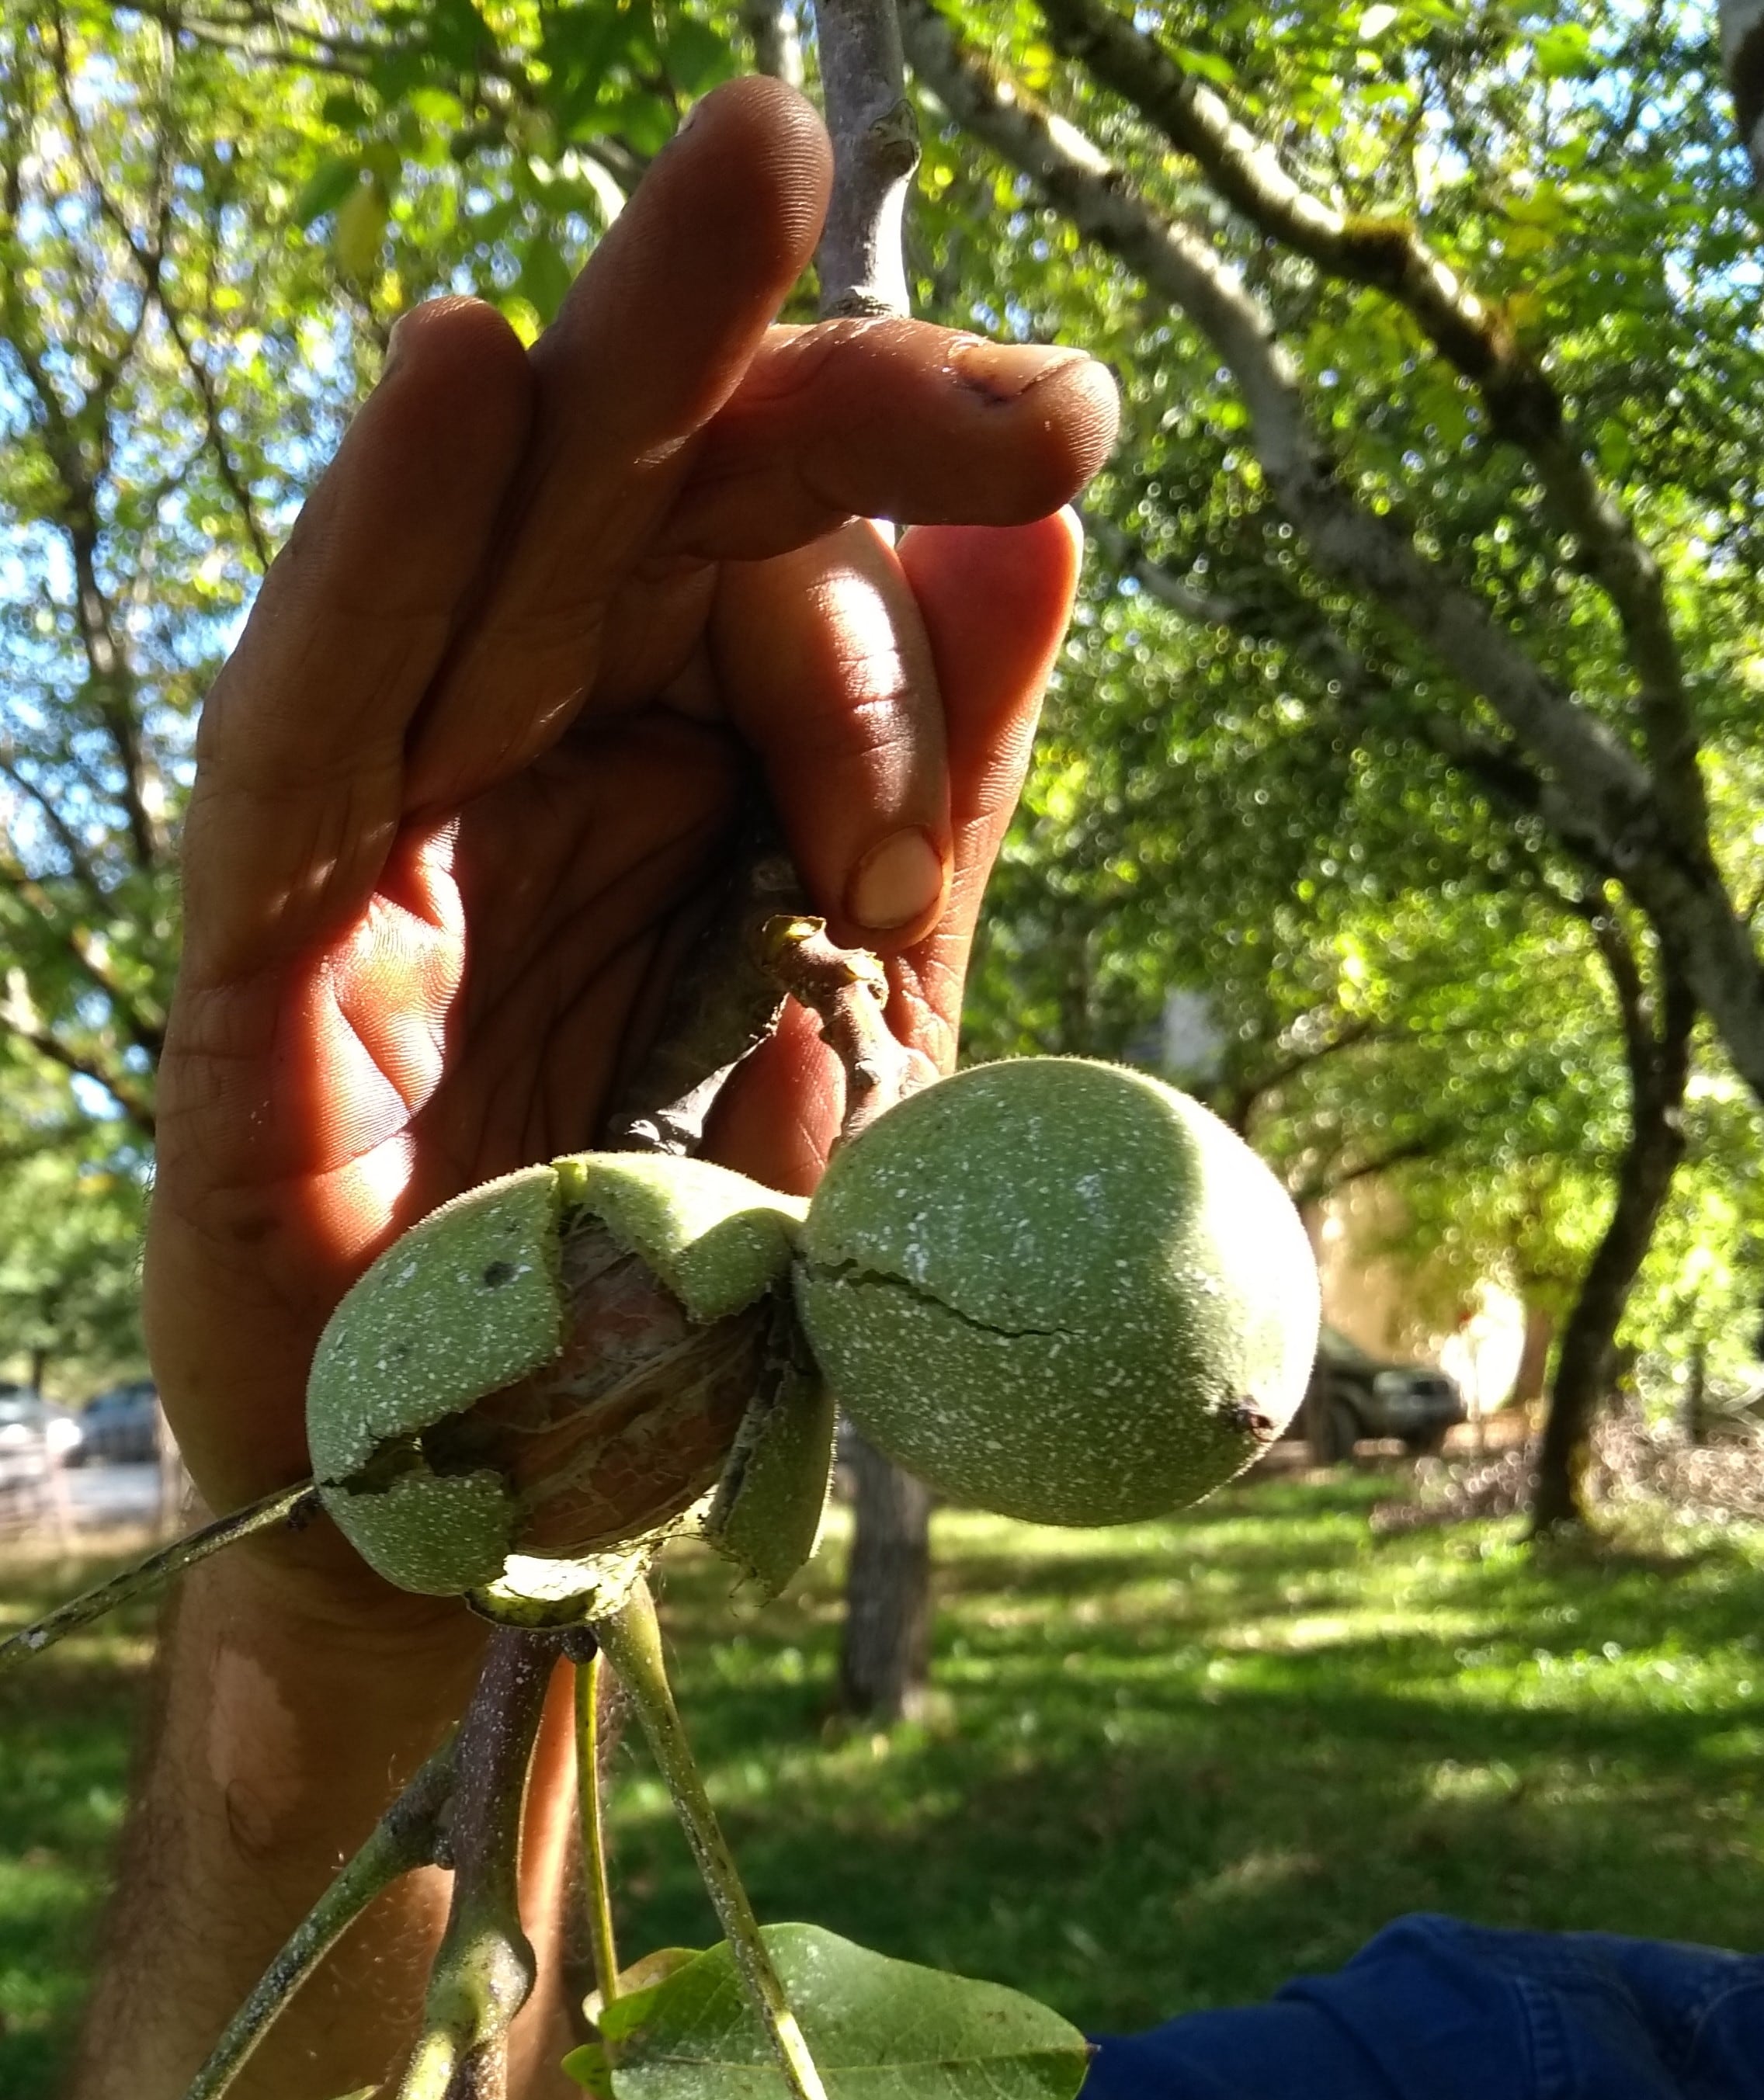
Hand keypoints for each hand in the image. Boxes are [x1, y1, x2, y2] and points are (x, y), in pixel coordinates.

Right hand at [146, 77, 1115, 1612]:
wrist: (520, 1525)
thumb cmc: (678, 1293)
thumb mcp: (862, 1034)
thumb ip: (924, 799)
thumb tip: (1036, 534)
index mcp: (675, 788)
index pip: (778, 580)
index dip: (906, 540)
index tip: (1051, 477)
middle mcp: (524, 779)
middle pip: (633, 514)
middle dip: (788, 365)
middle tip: (919, 217)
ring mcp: (384, 855)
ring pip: (474, 572)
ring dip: (605, 370)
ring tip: (749, 171)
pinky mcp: (265, 963)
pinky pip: (310, 739)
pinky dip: (377, 569)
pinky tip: (470, 378)